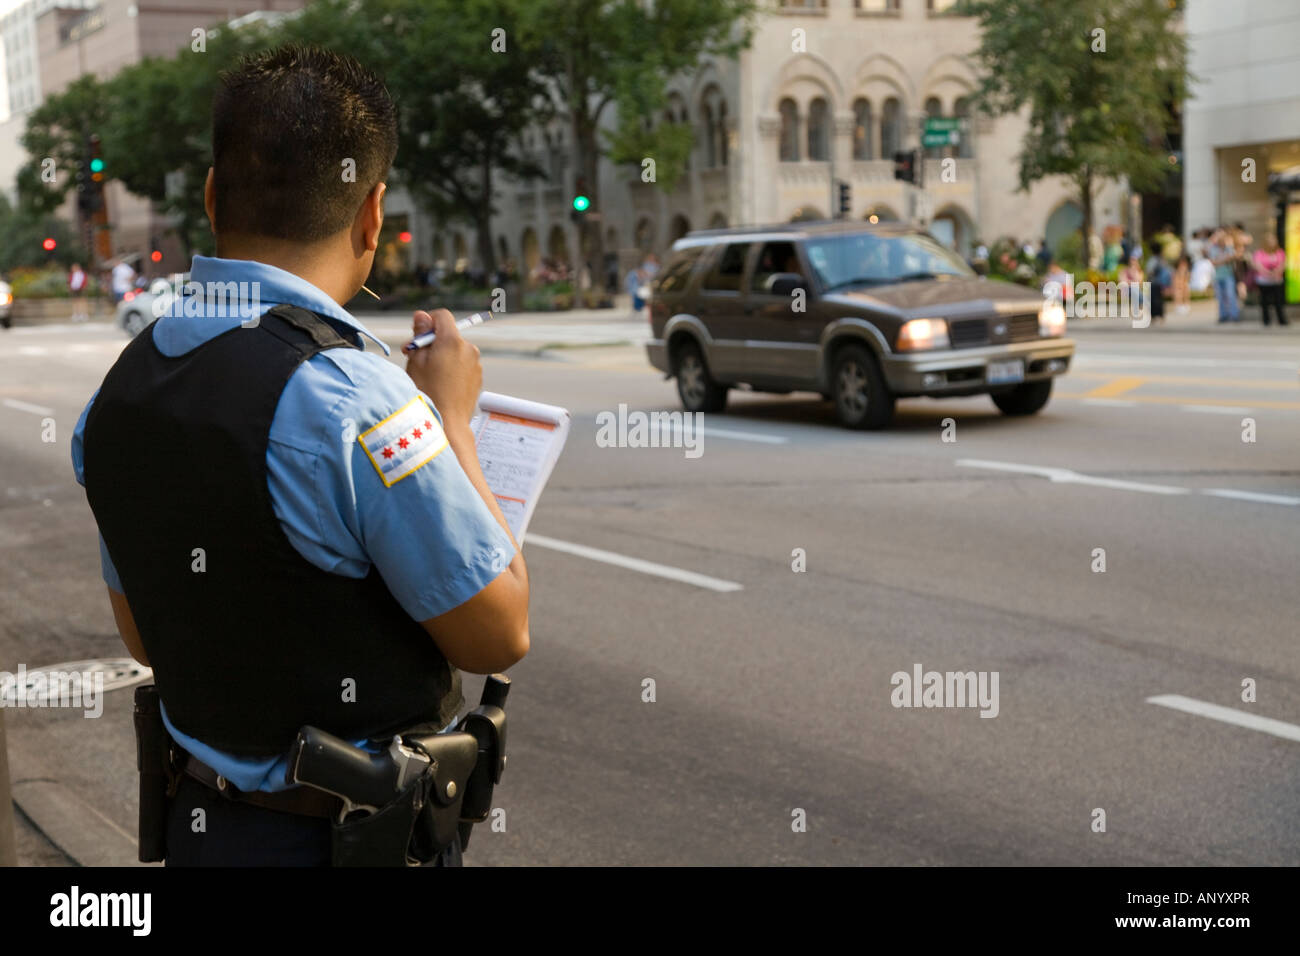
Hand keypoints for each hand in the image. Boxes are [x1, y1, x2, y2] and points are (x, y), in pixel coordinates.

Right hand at [405, 309, 480, 430]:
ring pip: (456, 351)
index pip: (442, 316)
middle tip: (415, 358)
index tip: (417, 336)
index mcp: (453, 341)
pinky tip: (441, 386)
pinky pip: (463, 366)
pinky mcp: (478, 378)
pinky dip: (452, 370)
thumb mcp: (416, 360)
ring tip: (429, 377)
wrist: (448, 424)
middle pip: (449, 335)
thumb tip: (422, 315)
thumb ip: (420, 335)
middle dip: (433, 342)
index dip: (428, 321)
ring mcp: (476, 365)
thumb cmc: (427, 393)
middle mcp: (469, 349)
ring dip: (443, 357)